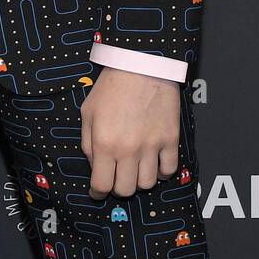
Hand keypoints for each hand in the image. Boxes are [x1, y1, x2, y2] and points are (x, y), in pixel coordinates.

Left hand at [80, 67, 180, 198]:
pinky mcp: (171, 140)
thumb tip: (96, 166)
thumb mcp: (87, 112)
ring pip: (148, 184)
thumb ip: (88, 143)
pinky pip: (169, 171)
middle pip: (126, 190)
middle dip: (117, 187)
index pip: (102, 185)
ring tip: (134, 167)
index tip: (98, 192)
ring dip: (139, 180)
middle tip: (116, 176)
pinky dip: (161, 172)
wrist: (141, 66)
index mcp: (104, 143)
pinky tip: (153, 163)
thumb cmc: (110, 87)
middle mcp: (129, 149)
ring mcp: (152, 146)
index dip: (98, 193)